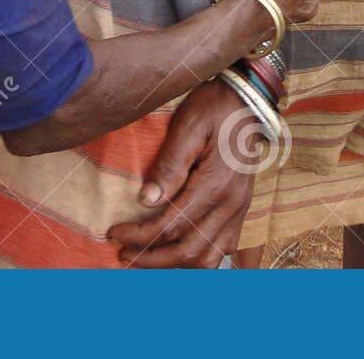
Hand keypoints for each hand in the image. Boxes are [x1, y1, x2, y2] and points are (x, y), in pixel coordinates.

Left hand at [107, 79, 257, 267]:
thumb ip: (169, 165)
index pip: (171, 226)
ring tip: (147, 257)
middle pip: (189, 251)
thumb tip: (147, 200)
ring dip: (177, 264)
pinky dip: (199, 258)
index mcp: (215, 185)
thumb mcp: (188, 125)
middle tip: (123, 253)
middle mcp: (231, 205)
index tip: (114, 233)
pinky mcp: (241, 208)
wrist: (249, 98)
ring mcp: (240, 209)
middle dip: (152, 259)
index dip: (140, 236)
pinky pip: (223, 248)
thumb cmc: (215, 106)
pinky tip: (177, 251)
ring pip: (210, 258)